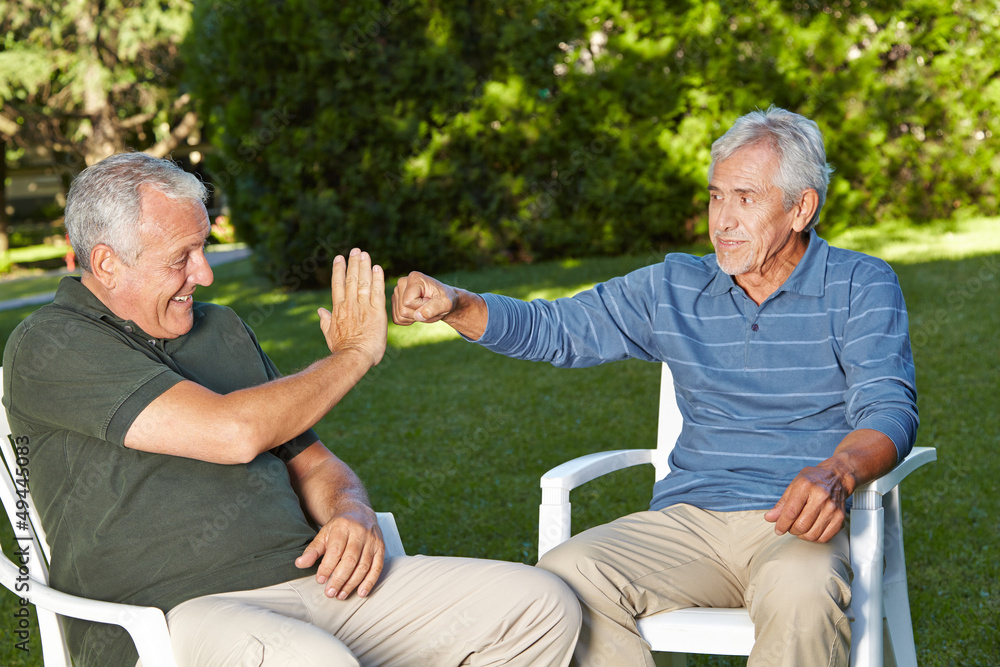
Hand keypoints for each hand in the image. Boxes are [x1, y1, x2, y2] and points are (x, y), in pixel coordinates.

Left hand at [295, 504, 384, 598]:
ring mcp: (372, 540)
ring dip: (352, 583)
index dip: (327, 567)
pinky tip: (361, 592)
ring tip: (341, 595)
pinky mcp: (381, 547)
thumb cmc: (339, 528)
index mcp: (343, 527)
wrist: (359, 513)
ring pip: (364, 565)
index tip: (320, 580)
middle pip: (350, 560)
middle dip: (339, 579)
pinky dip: (370, 581)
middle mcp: (360, 532)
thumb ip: (312, 550)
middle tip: (330, 593)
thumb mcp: (324, 534)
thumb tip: (299, 564)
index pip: (335, 550)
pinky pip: (377, 567)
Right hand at [318, 249, 386, 365]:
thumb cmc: (342, 349)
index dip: (339, 269)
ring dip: (364, 266)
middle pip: (352, 279)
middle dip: (353, 263)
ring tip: (364, 254)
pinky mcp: (378, 312)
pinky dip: (378, 279)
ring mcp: (364, 307)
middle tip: (355, 250)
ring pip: (364, 282)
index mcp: (338, 309)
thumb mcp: (329, 334)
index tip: (339, 258)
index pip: (338, 284)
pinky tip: (378, 268)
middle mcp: (350, 304)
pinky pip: (378, 292)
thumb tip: (320, 311)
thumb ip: (325, 321)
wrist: (354, 357)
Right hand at [392, 271, 457, 325]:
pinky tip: (417, 312)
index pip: (408, 302)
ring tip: (424, 309)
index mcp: (414, 278)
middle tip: (428, 307)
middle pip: (403, 310)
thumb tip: (418, 316)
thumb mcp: (446, 304)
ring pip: (400, 316)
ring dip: (414, 318)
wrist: (442, 301)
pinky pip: (397, 319)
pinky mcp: (395, 301)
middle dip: (418, 313)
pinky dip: (409, 320)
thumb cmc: (445, 300)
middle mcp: (402, 282)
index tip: (431, 301)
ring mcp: (397, 292)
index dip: (421, 306)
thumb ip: (434, 308)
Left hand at [764, 463, 851, 542]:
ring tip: (800, 527)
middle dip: (791, 530)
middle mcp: (821, 497)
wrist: (837, 477)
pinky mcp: (840, 518)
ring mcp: (832, 508)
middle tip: (790, 526)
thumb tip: (769, 518)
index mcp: (806, 486)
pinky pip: (824, 538)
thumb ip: (781, 503)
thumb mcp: (794, 486)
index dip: (781, 524)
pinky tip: (811, 530)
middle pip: (801, 525)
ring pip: (812, 534)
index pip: (791, 512)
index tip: (778, 529)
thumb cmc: (813, 480)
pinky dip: (814, 538)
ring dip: (802, 535)